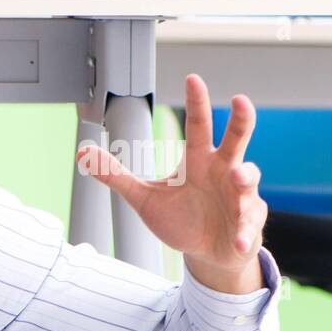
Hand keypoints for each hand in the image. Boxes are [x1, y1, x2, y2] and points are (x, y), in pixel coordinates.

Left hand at [76, 73, 267, 292]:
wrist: (206, 251)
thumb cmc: (181, 219)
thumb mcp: (143, 197)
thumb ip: (115, 176)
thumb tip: (82, 153)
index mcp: (198, 161)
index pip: (198, 126)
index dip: (196, 103)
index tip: (192, 79)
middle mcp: (224, 171)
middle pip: (236, 139)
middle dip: (241, 120)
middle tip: (240, 101)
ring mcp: (240, 196)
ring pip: (248, 178)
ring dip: (245, 176)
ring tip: (238, 177)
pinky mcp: (248, 224)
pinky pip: (248, 227)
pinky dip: (244, 234)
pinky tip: (238, 242)